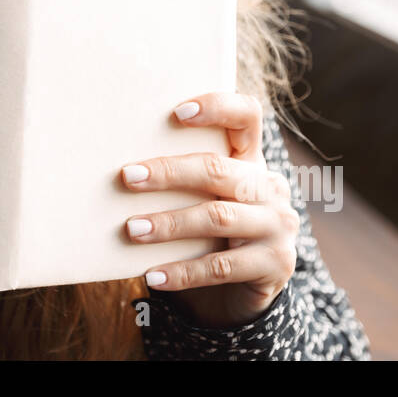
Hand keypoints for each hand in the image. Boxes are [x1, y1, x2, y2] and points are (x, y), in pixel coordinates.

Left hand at [120, 93, 298, 328]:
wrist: (244, 290)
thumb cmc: (209, 234)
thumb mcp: (203, 199)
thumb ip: (181, 180)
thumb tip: (119, 170)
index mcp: (252, 160)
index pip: (247, 116)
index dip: (218, 107)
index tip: (177, 112)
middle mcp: (270, 187)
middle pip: (218, 170)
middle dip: (169, 173)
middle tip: (128, 177)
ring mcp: (278, 226)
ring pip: (217, 217)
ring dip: (169, 224)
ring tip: (133, 229)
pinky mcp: (275, 264)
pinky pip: (220, 266)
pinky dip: (182, 271)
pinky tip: (152, 275)